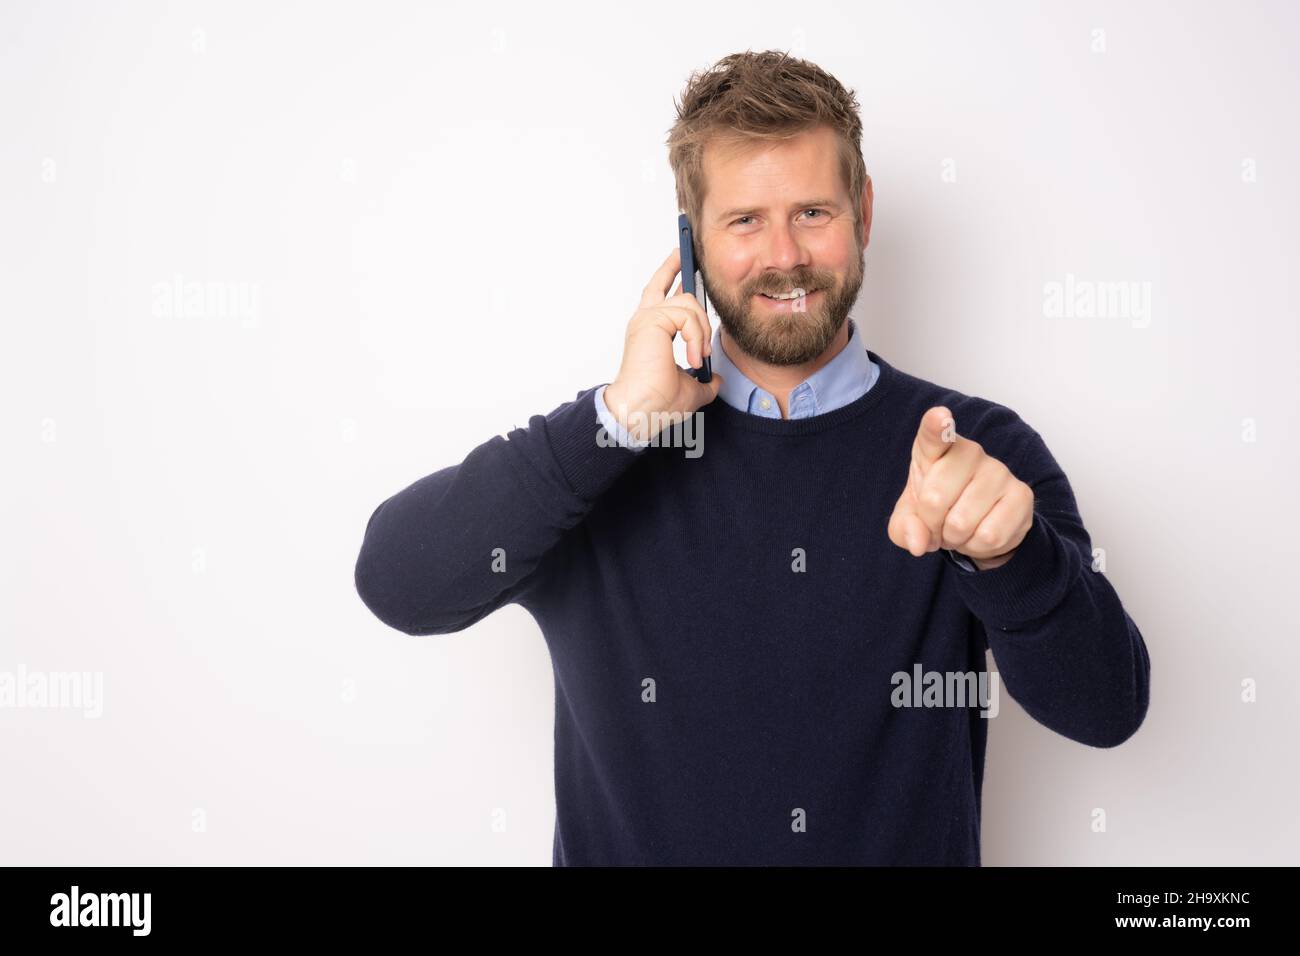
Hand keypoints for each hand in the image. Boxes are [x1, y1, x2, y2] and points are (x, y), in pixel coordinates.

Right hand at [603, 248, 724, 441]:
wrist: (640, 411)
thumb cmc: (655, 403)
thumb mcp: (690, 389)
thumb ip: (703, 381)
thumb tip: (716, 380)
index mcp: (651, 333)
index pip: (660, 299)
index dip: (670, 279)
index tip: (680, 264)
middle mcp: (645, 321)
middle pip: (660, 283)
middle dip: (675, 264)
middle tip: (685, 250)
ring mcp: (647, 319)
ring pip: (688, 303)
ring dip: (701, 331)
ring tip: (698, 356)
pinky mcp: (652, 321)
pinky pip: (687, 316)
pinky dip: (696, 337)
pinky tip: (693, 356)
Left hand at [887, 406, 1034, 570]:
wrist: (978, 523)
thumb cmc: (938, 508)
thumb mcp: (910, 518)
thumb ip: (903, 528)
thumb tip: (918, 542)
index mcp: (935, 448)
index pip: (934, 432)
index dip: (936, 425)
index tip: (940, 418)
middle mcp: (970, 451)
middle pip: (934, 498)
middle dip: (930, 524)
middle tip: (937, 523)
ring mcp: (999, 470)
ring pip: (961, 522)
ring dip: (954, 538)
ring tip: (958, 529)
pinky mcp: (1021, 494)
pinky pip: (989, 536)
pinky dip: (976, 546)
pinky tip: (978, 534)